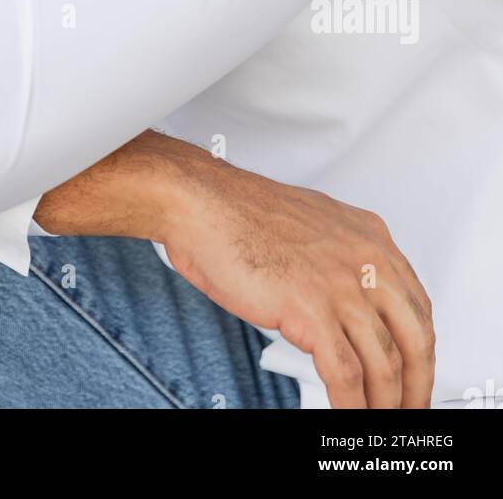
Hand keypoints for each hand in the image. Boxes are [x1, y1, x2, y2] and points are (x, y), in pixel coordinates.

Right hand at [159, 147, 434, 408]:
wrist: (203, 202)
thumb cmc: (242, 214)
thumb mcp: (314, 227)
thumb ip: (342, 259)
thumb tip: (350, 300)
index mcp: (371, 237)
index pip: (418, 305)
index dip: (421, 350)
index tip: (416, 373)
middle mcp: (365, 259)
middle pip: (415, 338)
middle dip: (418, 385)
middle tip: (410, 409)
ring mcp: (341, 285)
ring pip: (384, 363)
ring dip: (385, 404)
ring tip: (378, 422)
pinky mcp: (311, 309)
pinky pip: (345, 375)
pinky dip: (351, 405)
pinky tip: (347, 414)